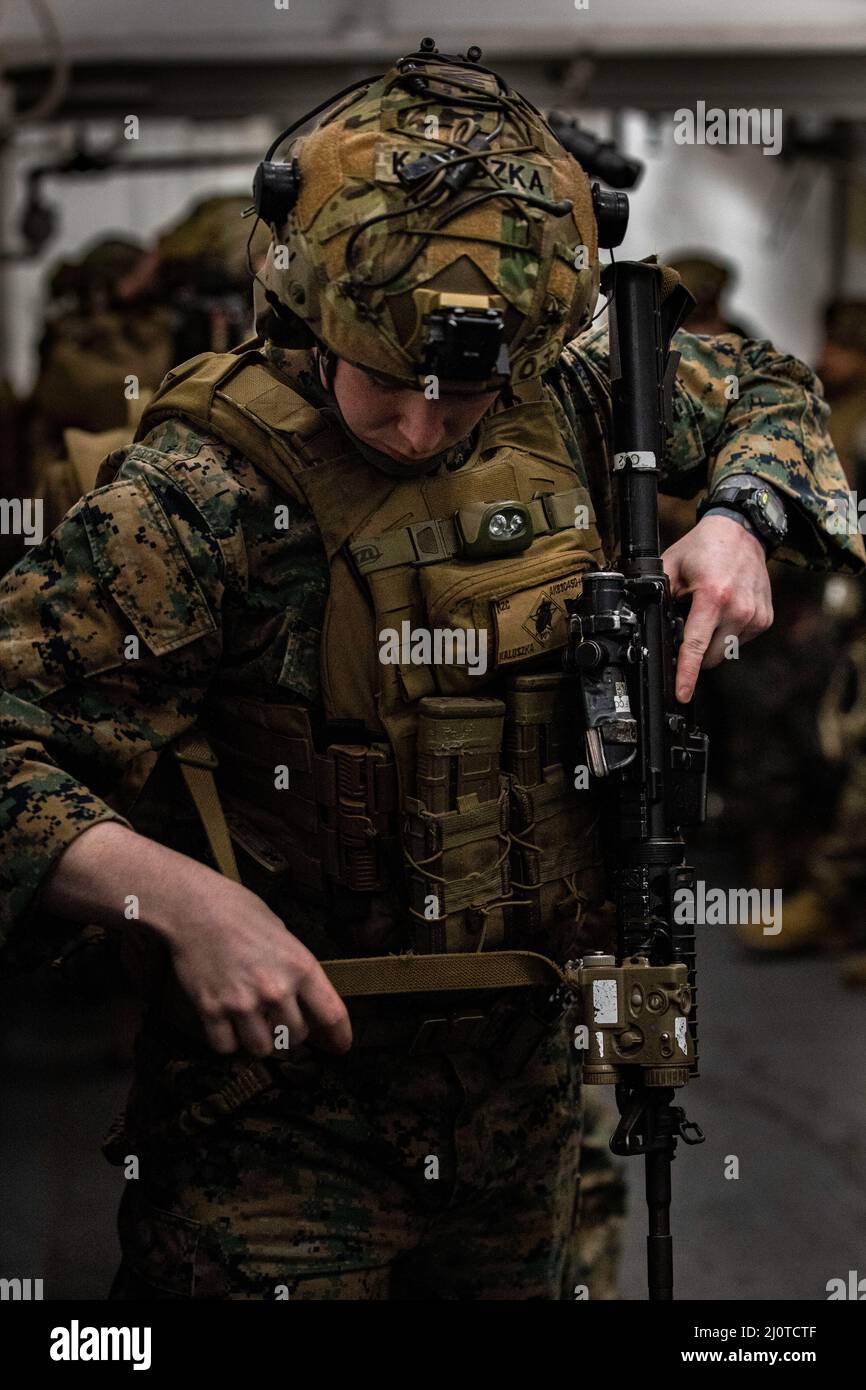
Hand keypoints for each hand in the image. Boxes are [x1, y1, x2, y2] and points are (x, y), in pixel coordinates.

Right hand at [159, 875, 352, 1057]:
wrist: (194, 906)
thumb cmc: (240, 913)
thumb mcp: (283, 934)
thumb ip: (295, 969)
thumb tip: (303, 999)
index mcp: (300, 966)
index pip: (332, 1014)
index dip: (339, 1036)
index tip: (339, 1046)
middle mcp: (275, 989)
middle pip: (296, 1037)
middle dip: (290, 1033)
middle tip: (278, 1021)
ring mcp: (242, 1002)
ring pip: (262, 1048)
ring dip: (259, 1041)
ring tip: (252, 1023)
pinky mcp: (211, 1009)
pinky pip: (226, 1046)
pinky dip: (227, 1041)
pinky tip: (227, 1025)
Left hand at [661, 513, 773, 702]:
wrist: (741, 532)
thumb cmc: (703, 548)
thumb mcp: (670, 569)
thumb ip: (659, 600)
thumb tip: (650, 630)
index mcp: (713, 597)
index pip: (695, 646)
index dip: (686, 674)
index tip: (681, 694)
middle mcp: (739, 610)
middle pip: (710, 657)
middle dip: (695, 651)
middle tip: (687, 624)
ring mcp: (756, 616)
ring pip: (725, 651)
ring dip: (712, 641)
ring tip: (707, 610)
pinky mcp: (765, 619)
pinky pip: (739, 641)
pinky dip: (727, 633)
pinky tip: (724, 610)